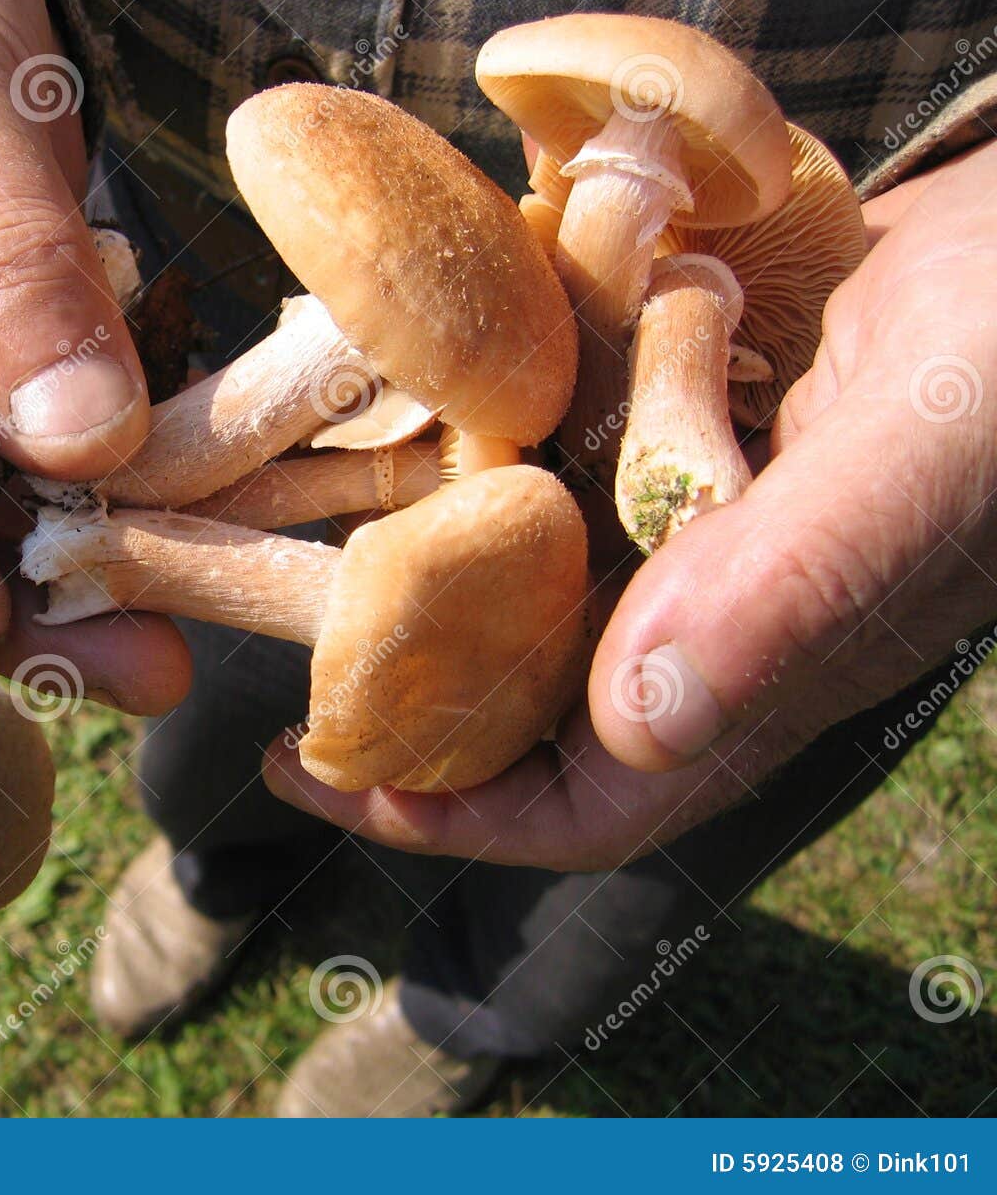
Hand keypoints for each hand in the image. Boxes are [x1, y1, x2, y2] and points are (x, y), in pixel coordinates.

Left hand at [266, 141, 996, 867]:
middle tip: (274, 622)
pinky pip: (571, 462)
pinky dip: (493, 436)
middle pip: (524, 695)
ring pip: (534, 576)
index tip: (307, 771)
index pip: (584, 802)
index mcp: (764, 669)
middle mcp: (715, 612)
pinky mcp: (697, 426)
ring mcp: (702, 518)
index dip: (443, 811)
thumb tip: (639, 719)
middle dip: (400, 683)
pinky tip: (419, 383)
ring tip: (313, 507)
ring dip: (430, 553)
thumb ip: (792, 589)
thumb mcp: (919, 459)